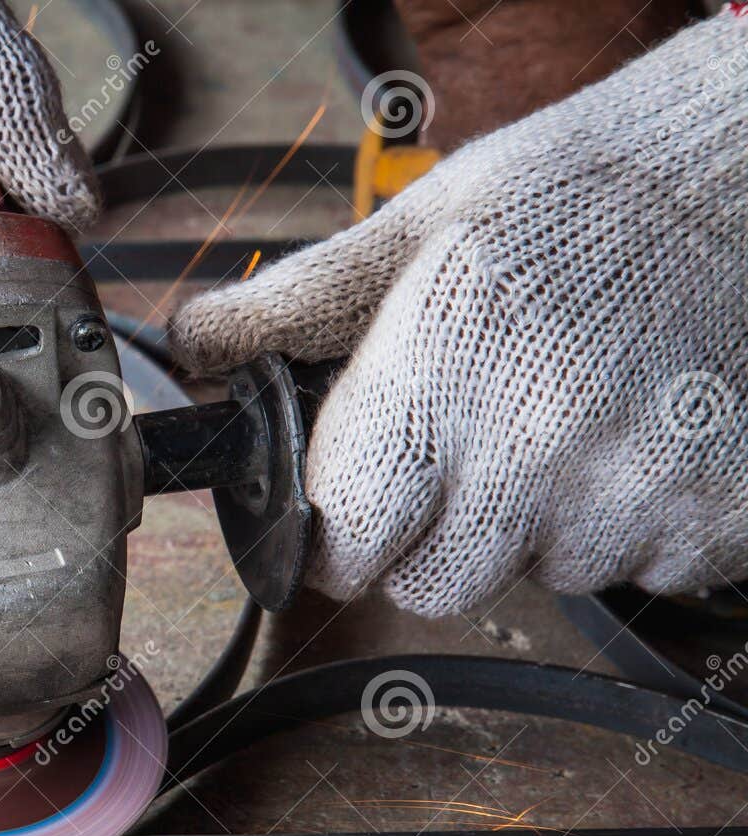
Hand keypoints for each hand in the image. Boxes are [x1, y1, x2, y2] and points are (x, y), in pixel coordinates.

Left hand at [173, 13, 747, 616]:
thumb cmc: (568, 198)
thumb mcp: (417, 228)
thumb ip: (293, 306)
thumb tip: (190, 351)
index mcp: (436, 384)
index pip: (345, 550)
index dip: (336, 536)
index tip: (352, 508)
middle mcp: (533, 456)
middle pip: (432, 588)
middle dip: (433, 537)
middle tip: (467, 453)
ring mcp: (636, 495)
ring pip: (541, 578)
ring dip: (539, 527)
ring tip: (569, 421)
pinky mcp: (723, 518)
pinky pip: (644, 569)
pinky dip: (635, 522)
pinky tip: (640, 435)